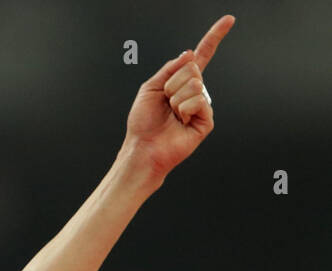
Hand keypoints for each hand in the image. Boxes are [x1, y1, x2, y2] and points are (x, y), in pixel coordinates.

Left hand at [122, 15, 234, 182]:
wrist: (143, 148)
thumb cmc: (143, 123)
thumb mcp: (150, 88)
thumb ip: (169, 68)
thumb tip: (189, 53)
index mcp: (181, 82)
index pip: (201, 56)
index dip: (214, 38)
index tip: (228, 20)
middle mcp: (194, 91)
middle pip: (192, 68)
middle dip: (172, 84)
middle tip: (165, 103)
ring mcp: (201, 105)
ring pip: (194, 84)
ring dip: (176, 98)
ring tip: (171, 115)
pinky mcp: (206, 120)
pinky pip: (198, 100)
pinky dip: (184, 109)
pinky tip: (180, 121)